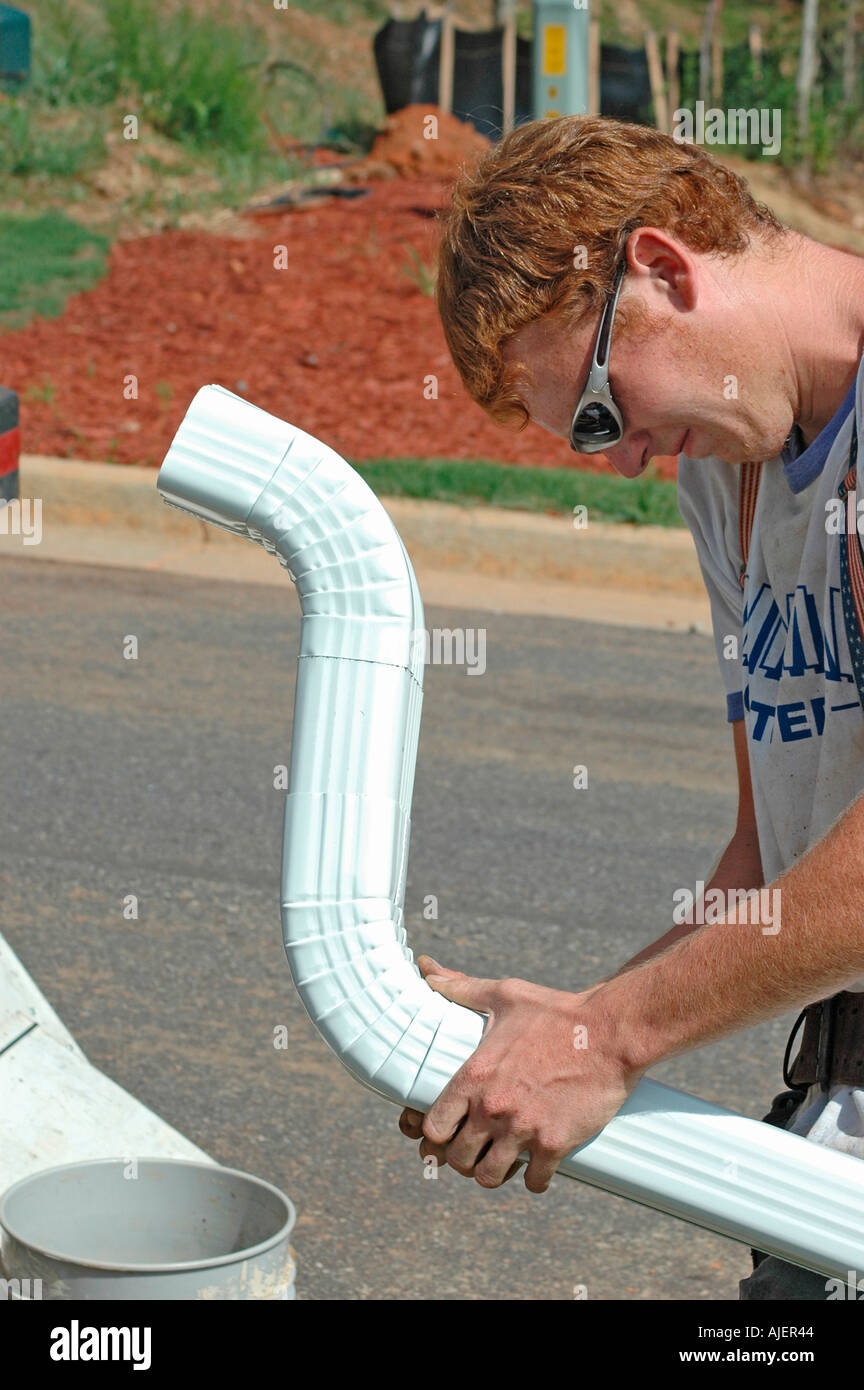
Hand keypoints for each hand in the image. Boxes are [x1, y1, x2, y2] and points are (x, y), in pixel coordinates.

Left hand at [398, 955, 643, 1192]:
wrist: (610, 1031)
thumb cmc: (556, 1010)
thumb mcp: (504, 994)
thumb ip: (461, 988)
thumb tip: (427, 970)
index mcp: (474, 1076)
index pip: (432, 1127)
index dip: (432, 1135)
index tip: (442, 1133)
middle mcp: (493, 1107)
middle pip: (457, 1159)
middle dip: (462, 1159)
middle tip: (474, 1151)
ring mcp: (523, 1129)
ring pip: (490, 1176)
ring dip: (493, 1173)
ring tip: (501, 1163)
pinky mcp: (555, 1143)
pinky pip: (535, 1181)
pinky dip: (534, 1180)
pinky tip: (537, 1169)